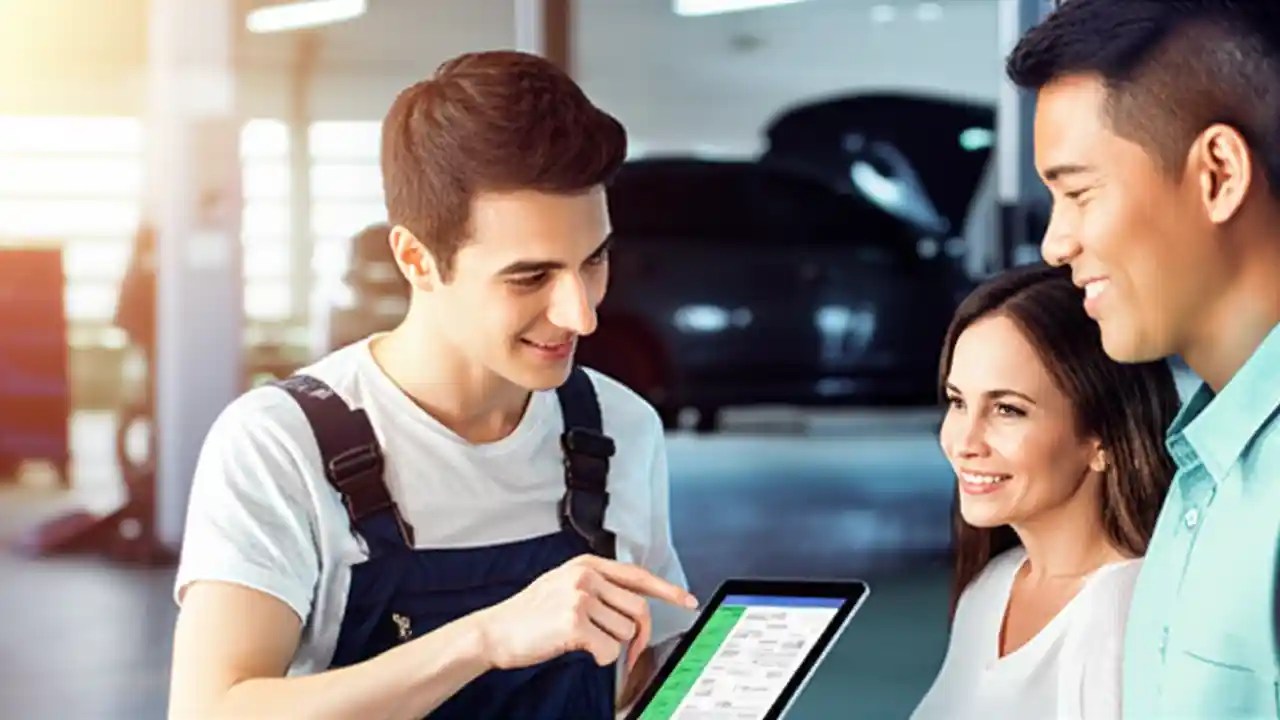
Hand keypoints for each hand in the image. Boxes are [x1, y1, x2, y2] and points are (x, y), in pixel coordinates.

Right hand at [473, 554, 697, 673]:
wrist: (494, 631)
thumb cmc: (529, 615)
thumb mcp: (562, 586)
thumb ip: (596, 587)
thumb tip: (632, 607)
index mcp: (585, 565)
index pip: (637, 575)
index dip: (666, 589)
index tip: (687, 600)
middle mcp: (585, 577)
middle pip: (638, 608)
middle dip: (640, 634)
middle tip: (632, 649)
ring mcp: (579, 597)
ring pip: (623, 632)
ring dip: (609, 645)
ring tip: (582, 641)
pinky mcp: (574, 622)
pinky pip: (607, 650)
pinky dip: (598, 658)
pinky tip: (576, 649)